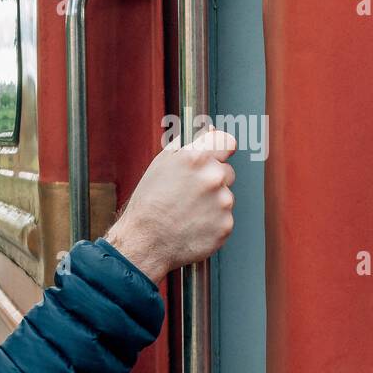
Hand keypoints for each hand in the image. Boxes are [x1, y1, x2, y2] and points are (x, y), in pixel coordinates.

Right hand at [105, 125, 237, 284]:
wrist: (145, 241)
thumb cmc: (149, 202)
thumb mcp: (162, 163)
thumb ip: (190, 145)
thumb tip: (210, 131)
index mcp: (197, 158)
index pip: (226, 141)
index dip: (221, 149)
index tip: (218, 156)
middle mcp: (213, 177)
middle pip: (227, 172)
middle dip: (213, 180)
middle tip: (190, 194)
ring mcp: (222, 203)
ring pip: (226, 197)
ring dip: (212, 203)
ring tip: (188, 212)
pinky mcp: (226, 225)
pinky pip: (225, 219)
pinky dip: (213, 222)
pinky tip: (193, 225)